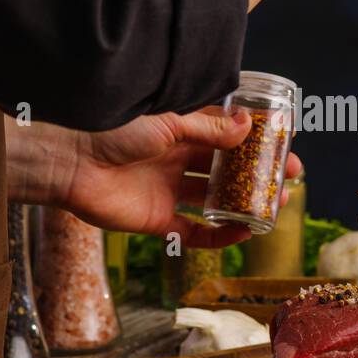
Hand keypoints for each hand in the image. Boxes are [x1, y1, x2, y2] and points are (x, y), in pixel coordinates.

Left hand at [5, 110, 302, 248]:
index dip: (256, 142)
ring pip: (215, 200)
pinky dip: (219, 236)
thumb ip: (206, 129)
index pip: (226, 136)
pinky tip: (242, 233)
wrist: (70, 161)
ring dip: (244, 204)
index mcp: (179, 130)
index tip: (285, 145)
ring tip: (273, 206)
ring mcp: (168, 190)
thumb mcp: (166, 122)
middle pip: (226, 170)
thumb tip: (247, 128)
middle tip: (288, 179)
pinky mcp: (158, 219)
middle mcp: (176, 160)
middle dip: (258, 175)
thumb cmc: (111, 129)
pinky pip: (194, 232)